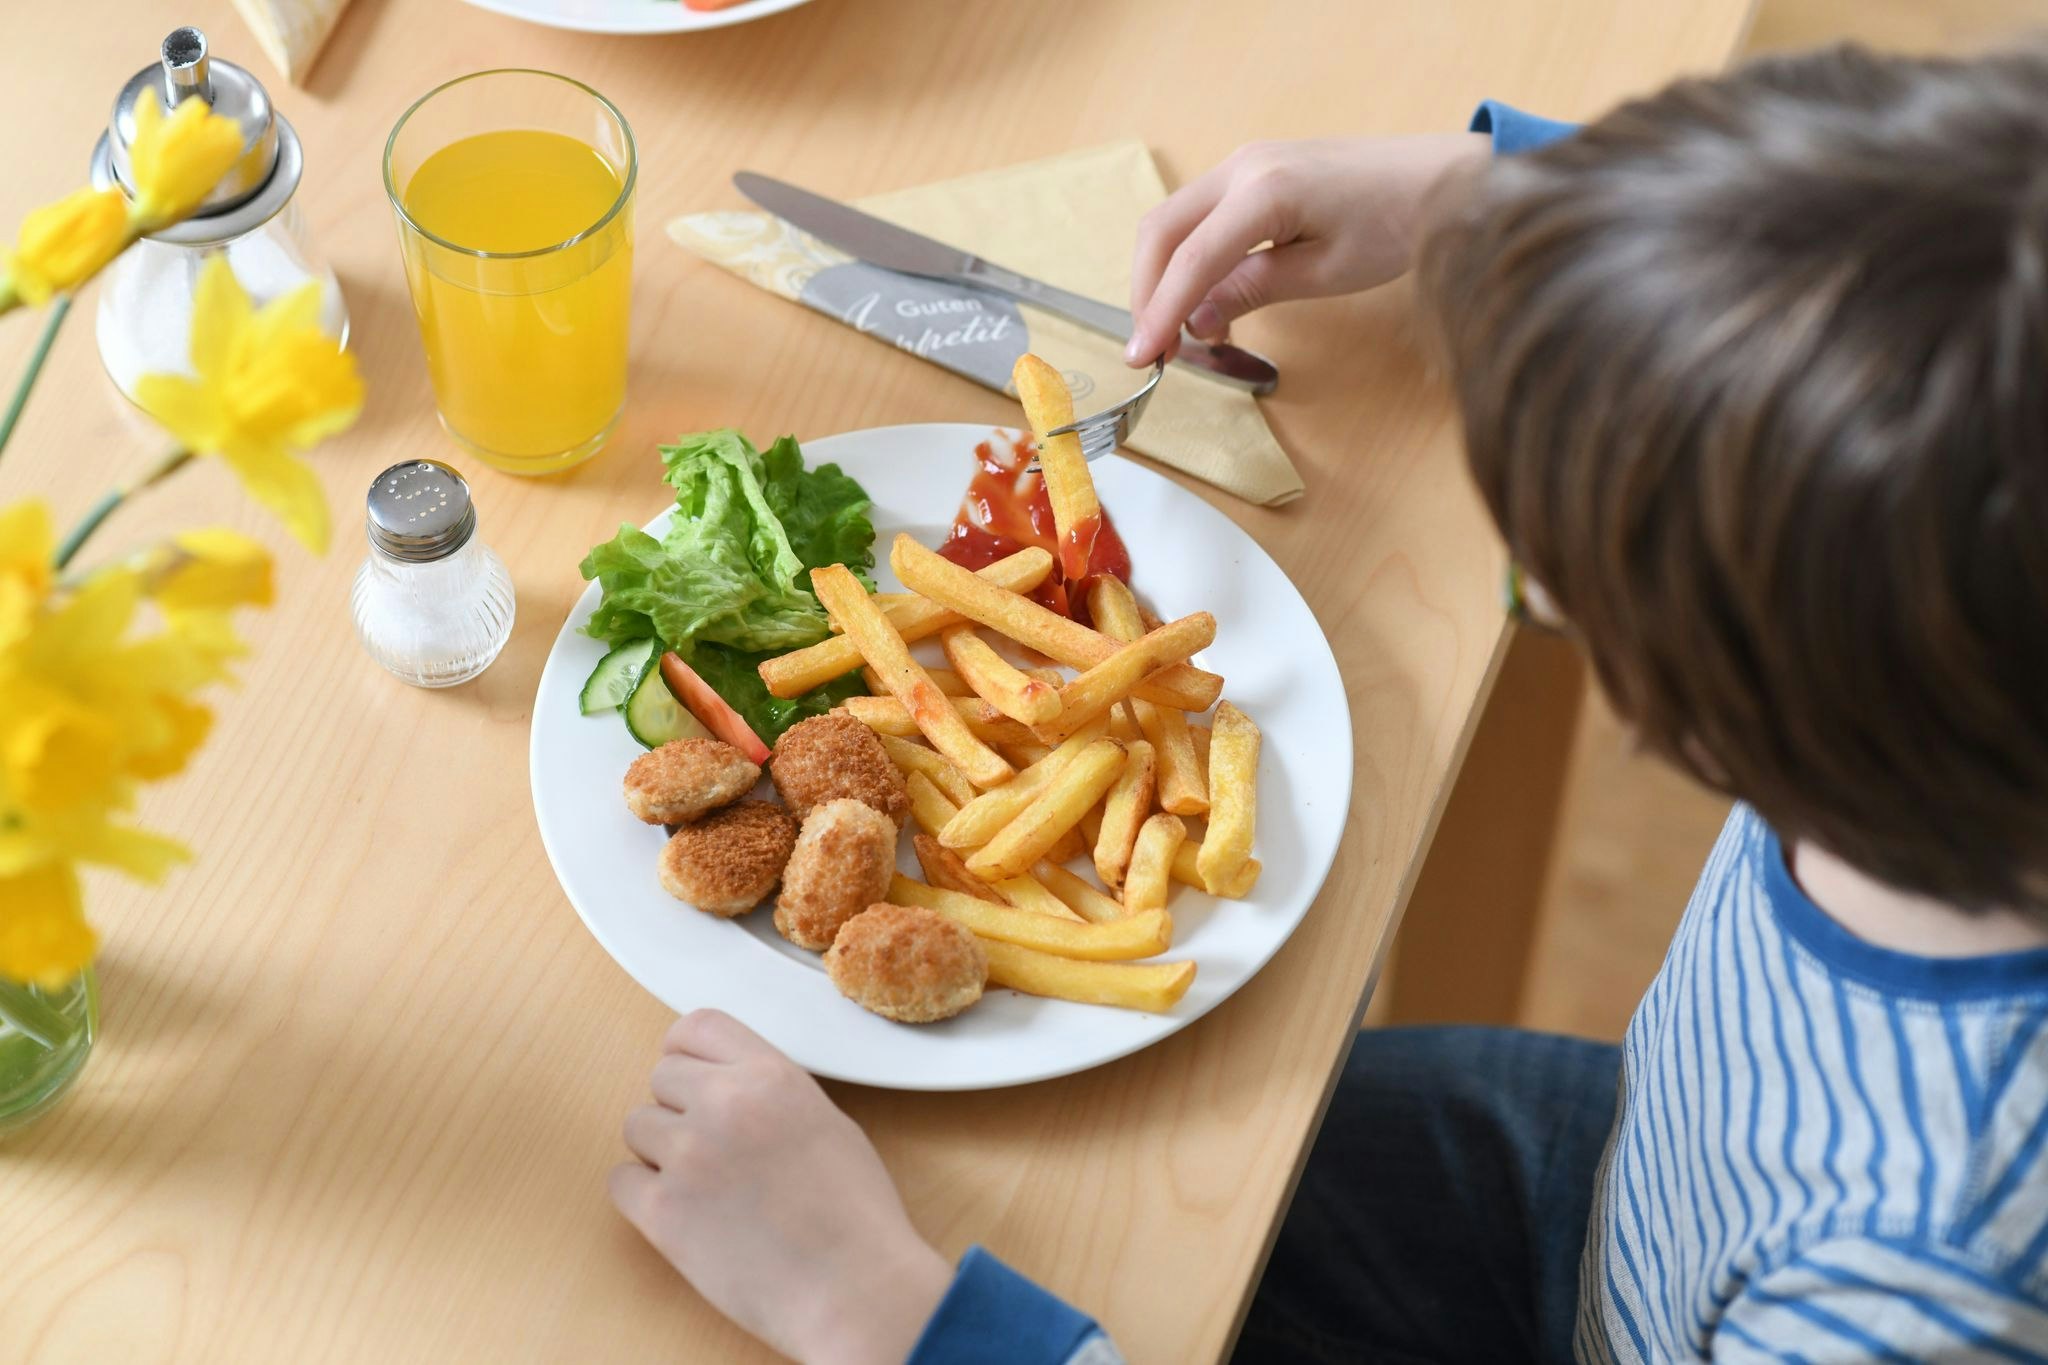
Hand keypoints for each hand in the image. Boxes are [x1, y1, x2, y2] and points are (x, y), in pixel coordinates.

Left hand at [610, 1010, 952, 1364]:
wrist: (854, 1289)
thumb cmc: (854, 1218)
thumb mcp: (827, 1123)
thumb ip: (770, 1094)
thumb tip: (725, 1088)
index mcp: (771, 1076)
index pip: (698, 1026)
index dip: (687, 1052)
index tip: (689, 1076)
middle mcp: (725, 1104)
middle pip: (661, 1077)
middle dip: (678, 1108)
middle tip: (710, 1149)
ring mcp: (689, 1156)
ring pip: (636, 1126)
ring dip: (660, 1152)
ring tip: (704, 1187)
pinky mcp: (663, 1212)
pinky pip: (620, 1180)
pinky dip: (643, 1197)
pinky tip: (684, 1215)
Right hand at [1125, 132, 1489, 363]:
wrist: (1439, 178)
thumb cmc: (1395, 223)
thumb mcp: (1325, 272)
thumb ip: (1253, 290)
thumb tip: (1197, 321)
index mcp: (1265, 190)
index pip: (1191, 260)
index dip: (1160, 313)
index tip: (1142, 358)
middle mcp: (1244, 166)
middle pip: (1162, 231)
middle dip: (1146, 292)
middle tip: (1151, 348)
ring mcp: (1245, 163)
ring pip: (1173, 221)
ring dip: (1163, 275)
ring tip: (1179, 331)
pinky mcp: (1254, 170)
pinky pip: (1199, 215)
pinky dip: (1188, 257)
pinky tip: (1206, 299)